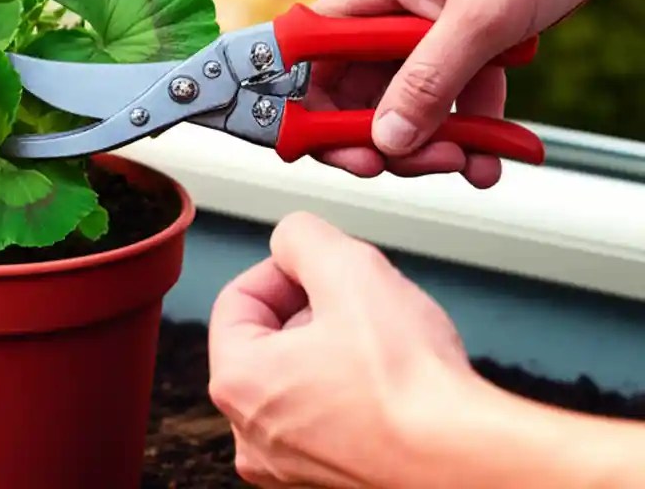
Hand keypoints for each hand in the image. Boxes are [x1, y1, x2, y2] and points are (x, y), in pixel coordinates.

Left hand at [207, 212, 475, 487]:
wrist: (466, 462)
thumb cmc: (410, 384)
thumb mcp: (349, 268)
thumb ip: (302, 237)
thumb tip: (291, 241)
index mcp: (237, 382)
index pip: (238, 299)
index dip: (285, 270)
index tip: (324, 268)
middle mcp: (252, 433)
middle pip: (269, 340)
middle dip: (314, 311)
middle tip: (362, 306)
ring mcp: (289, 464)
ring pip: (300, 378)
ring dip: (336, 350)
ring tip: (383, 346)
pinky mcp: (330, 480)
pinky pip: (329, 418)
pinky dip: (353, 395)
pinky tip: (393, 387)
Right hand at [306, 0, 644, 187]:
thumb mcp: (478, 18)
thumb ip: (427, 83)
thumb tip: (387, 136)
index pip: (310, 59)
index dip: (312, 110)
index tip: (340, 150)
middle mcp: (387, 11)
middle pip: (356, 94)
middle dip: (387, 137)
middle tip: (423, 162)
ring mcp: (424, 31)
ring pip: (404, 105)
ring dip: (434, 142)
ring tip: (470, 159)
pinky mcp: (462, 44)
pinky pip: (450, 100)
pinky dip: (470, 130)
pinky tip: (493, 153)